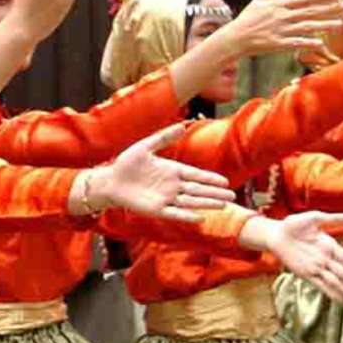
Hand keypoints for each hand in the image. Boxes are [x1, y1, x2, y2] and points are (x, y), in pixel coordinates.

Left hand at [84, 123, 235, 222]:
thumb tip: (182, 125)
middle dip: (215, 194)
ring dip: (206, 204)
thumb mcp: (146, 147)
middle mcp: (172, 186)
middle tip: (232, 197)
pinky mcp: (156, 209)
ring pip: (191, 202)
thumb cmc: (126, 163)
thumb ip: (163, 138)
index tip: (225, 182)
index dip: (210, 179)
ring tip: (223, 206)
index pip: (196, 175)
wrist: (110, 180)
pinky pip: (175, 213)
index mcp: (172, 171)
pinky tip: (201, 217)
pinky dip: (187, 215)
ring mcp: (165, 198)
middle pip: (198, 190)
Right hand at [216, 0, 342, 56]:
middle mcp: (283, 16)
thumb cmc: (249, 17)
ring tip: (340, 24)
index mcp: (280, 4)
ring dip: (324, 25)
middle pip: (310, 12)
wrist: (236, 37)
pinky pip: (296, 43)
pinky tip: (321, 43)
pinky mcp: (278, 44)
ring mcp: (281, 30)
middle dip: (330, 9)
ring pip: (307, 27)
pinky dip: (308, 43)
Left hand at [252, 212, 342, 304]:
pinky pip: (320, 285)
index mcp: (330, 245)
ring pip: (335, 282)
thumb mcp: (315, 218)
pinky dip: (331, 292)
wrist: (275, 234)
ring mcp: (315, 267)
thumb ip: (335, 219)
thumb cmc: (293, 224)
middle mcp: (325, 258)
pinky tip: (340, 300)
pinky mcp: (304, 273)